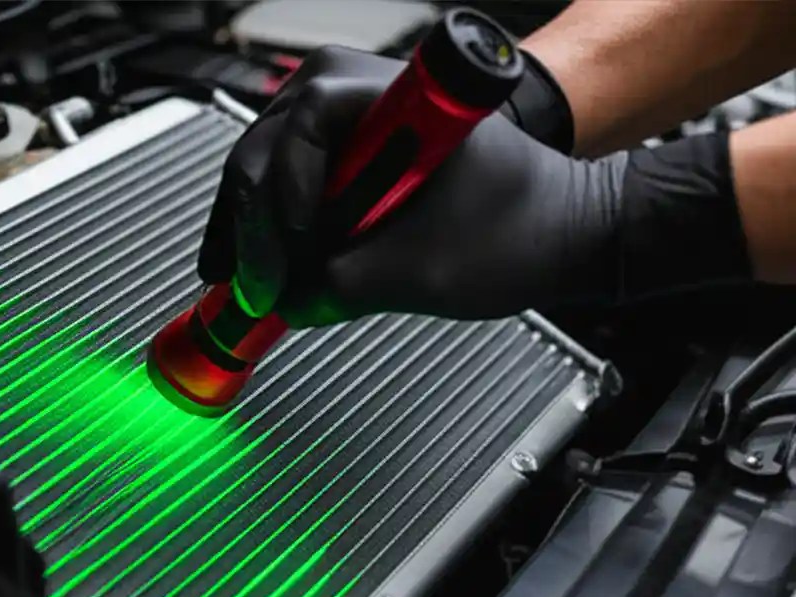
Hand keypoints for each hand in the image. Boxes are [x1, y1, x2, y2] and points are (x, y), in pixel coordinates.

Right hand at [199, 46, 628, 325]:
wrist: (564, 227)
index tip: (277, 277)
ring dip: (251, 226)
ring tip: (239, 282)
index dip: (276, 215)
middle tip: (247, 291)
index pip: (295, 140)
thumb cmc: (521, 228)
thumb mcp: (423, 271)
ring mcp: (351, 110)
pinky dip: (273, 222)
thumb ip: (339, 287)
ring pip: (268, 162)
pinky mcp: (351, 141)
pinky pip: (289, 175)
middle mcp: (362, 86)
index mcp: (395, 98)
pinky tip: (261, 263)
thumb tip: (280, 303)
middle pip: (266, 148)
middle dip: (249, 227)